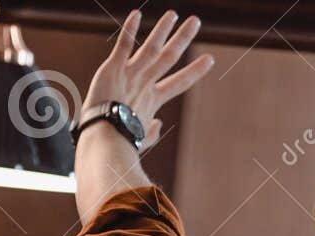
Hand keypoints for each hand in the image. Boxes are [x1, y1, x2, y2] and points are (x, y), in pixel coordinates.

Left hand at [82, 10, 213, 149]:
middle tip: (195, 22)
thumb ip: (151, 132)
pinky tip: (137, 14)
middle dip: (182, 38)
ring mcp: (130, 74)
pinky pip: (123, 45)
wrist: (105, 136)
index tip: (209, 59)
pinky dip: (130, 30)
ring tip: (173, 14)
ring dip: (162, 29)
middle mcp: (145, 83)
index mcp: (153, 100)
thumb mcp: (140, 140)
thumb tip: (158, 124)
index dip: (194, 71)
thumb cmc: (121, 142)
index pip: (179, 83)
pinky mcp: (113, 68)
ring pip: (150, 47)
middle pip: (168, 57)